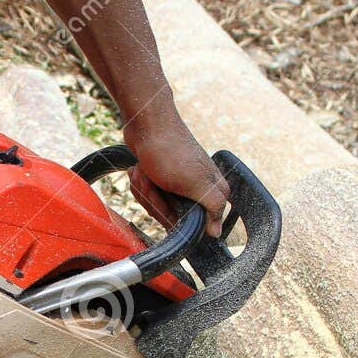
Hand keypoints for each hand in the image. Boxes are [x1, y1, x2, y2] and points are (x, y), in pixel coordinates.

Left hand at [123, 111, 229, 235]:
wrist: (146, 124)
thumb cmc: (169, 151)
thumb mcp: (196, 182)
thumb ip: (213, 207)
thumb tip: (217, 233)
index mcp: (212, 192)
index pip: (192, 228)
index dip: (174, 218)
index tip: (169, 200)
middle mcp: (198, 190)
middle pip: (170, 219)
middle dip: (156, 202)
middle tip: (156, 181)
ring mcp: (178, 186)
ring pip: (156, 208)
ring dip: (146, 191)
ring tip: (147, 172)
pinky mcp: (162, 182)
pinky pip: (147, 197)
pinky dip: (140, 184)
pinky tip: (141, 170)